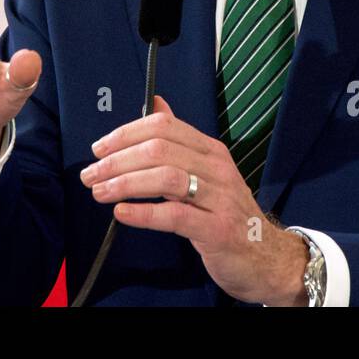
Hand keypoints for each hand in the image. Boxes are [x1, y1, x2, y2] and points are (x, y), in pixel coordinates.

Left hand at [79, 96, 308, 304]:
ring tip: (99, 192)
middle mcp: (217, 168)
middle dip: (118, 160)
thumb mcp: (206, 171)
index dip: (126, 133)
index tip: (99, 148)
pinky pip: (175, 215)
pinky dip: (144, 213)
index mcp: (211, 150)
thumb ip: (178, 140)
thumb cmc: (226, 213)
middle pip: (160, 149)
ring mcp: (220, 198)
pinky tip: (121, 212)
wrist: (267, 256)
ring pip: (166, 178)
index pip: (164, 126)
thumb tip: (155, 103)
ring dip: (125, 183)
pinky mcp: (218, 230)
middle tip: (91, 173)